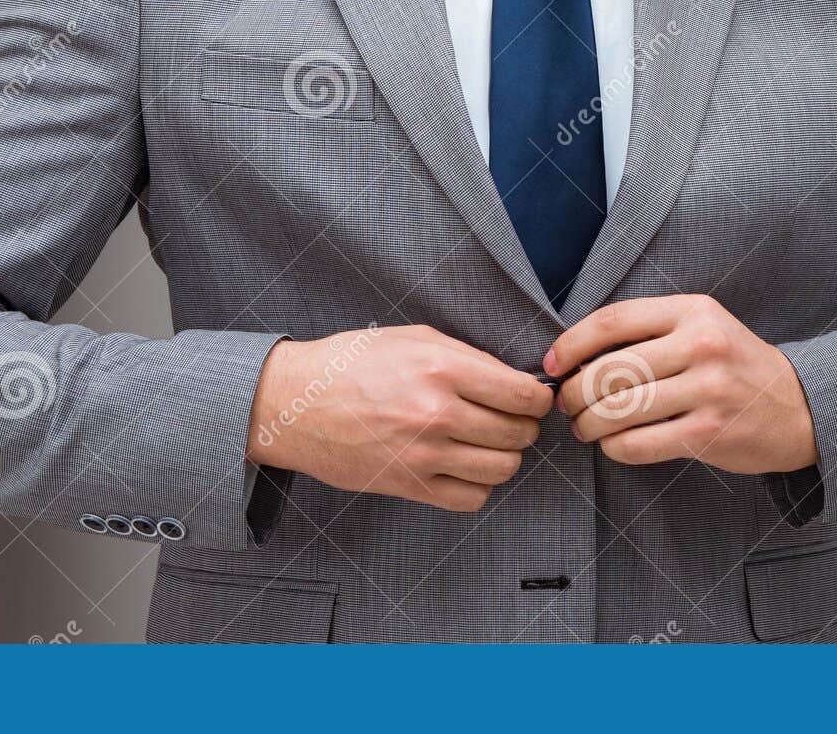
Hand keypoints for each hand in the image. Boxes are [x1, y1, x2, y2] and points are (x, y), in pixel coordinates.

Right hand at [248, 325, 554, 511]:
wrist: (298, 404)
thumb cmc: (354, 363)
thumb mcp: (414, 338)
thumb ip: (468, 357)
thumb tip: (514, 378)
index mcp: (441, 370)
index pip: (521, 395)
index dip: (539, 398)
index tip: (536, 398)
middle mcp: (436, 415)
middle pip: (517, 434)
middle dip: (525, 426)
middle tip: (514, 418)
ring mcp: (424, 456)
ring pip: (501, 470)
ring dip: (506, 456)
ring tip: (492, 442)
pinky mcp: (410, 487)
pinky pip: (471, 498)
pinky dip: (479, 485)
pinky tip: (467, 465)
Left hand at [545, 295, 819, 475]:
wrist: (800, 406)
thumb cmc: (734, 365)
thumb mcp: (700, 327)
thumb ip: (649, 331)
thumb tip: (575, 352)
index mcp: (691, 311)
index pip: (613, 321)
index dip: (571, 343)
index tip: (551, 364)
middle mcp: (700, 345)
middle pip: (610, 369)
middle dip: (574, 391)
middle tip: (565, 404)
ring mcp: (708, 390)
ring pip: (620, 408)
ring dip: (589, 423)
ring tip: (584, 427)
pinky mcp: (711, 432)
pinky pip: (640, 443)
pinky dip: (614, 447)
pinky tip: (612, 445)